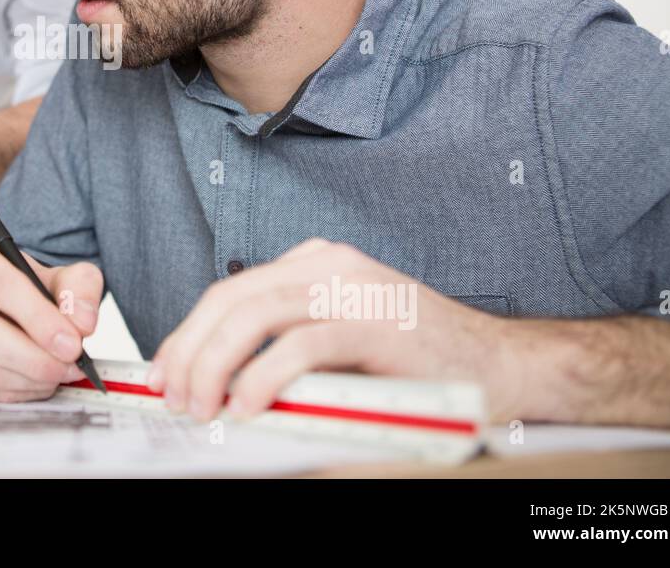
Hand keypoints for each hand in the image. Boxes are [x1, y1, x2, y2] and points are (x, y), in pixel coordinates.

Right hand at [0, 229, 103, 400]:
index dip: (37, 316)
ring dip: (27, 378)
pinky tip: (36, 382)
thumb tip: (82, 322)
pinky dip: (13, 393)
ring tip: (58, 372)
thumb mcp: (59, 274)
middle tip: (68, 365)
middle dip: (32, 357)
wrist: (2, 305)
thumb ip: (78, 289)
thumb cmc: (25, 286)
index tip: (70, 342)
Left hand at [148, 238, 520, 423]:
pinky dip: (263, 377)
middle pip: (231, 297)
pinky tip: (246, 405)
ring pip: (254, 314)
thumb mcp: (342, 343)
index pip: (232, 291)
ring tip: (199, 404)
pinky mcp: (373, 322)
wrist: (504, 368)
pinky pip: (300, 346)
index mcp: (316, 264)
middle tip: (170, 394)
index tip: (165, 370)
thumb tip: (221, 381)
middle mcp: (327, 265)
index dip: (190, 331)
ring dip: (214, 363)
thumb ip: (289, 347)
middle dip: (189, 348)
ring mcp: (351, 289)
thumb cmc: (421, 362)